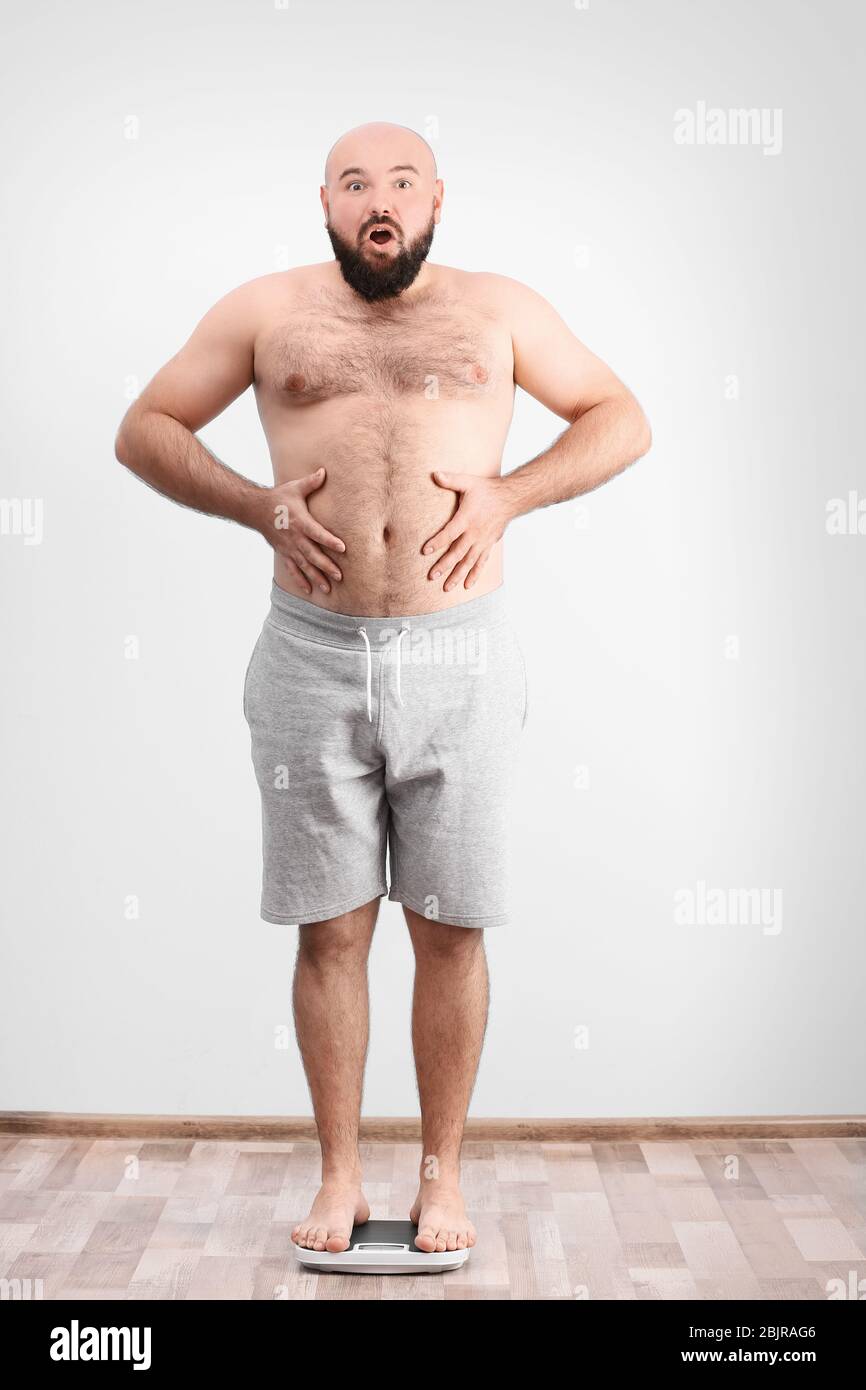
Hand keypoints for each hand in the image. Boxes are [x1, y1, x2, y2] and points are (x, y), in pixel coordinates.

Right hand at [256, 467, 344, 594]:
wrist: (255, 509)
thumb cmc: (278, 498)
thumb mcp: (295, 488)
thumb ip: (311, 483)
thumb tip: (324, 471)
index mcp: (300, 522)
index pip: (317, 533)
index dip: (330, 541)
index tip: (342, 548)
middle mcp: (295, 538)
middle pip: (313, 554)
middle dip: (326, 566)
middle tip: (340, 576)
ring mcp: (289, 548)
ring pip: (304, 566)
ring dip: (316, 577)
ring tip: (328, 589)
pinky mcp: (284, 553)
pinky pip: (292, 569)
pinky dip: (300, 580)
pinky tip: (308, 590)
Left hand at [422, 471, 512, 590]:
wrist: (510, 498)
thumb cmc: (487, 490)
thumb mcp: (468, 482)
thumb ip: (451, 480)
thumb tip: (434, 474)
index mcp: (467, 519)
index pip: (449, 533)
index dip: (437, 542)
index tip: (425, 550)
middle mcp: (475, 533)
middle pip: (457, 552)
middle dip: (444, 565)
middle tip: (431, 576)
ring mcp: (482, 542)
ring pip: (468, 562)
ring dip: (457, 575)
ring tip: (446, 588)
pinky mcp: (488, 545)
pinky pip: (481, 563)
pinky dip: (474, 574)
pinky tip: (467, 586)